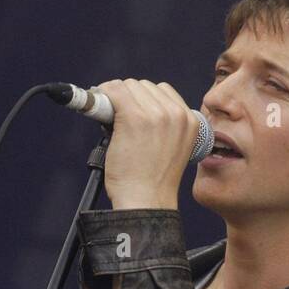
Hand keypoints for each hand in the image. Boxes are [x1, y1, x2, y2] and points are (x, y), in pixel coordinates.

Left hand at [92, 78, 201, 209]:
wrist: (146, 202)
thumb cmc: (152, 183)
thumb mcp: (171, 149)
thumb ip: (162, 127)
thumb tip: (132, 106)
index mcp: (190, 120)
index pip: (162, 91)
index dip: (142, 99)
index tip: (128, 108)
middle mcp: (176, 114)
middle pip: (144, 86)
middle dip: (128, 98)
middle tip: (116, 117)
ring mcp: (156, 114)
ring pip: (129, 86)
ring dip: (116, 98)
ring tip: (111, 121)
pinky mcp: (134, 118)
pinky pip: (114, 91)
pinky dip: (103, 95)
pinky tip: (98, 105)